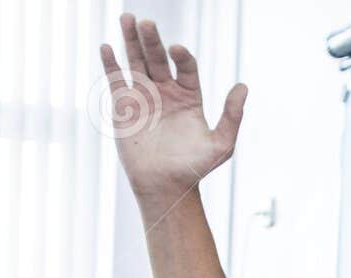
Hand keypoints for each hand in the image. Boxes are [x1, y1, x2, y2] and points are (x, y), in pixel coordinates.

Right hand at [100, 13, 246, 201]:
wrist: (165, 187)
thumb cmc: (194, 169)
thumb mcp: (221, 144)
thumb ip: (232, 116)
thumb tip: (243, 86)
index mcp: (188, 96)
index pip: (185, 66)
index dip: (181, 57)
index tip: (176, 51)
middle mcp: (166, 91)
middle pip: (157, 58)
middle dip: (152, 40)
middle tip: (147, 22)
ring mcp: (144, 97)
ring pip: (137, 62)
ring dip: (131, 40)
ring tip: (127, 18)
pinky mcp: (125, 107)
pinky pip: (117, 80)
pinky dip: (111, 64)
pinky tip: (107, 47)